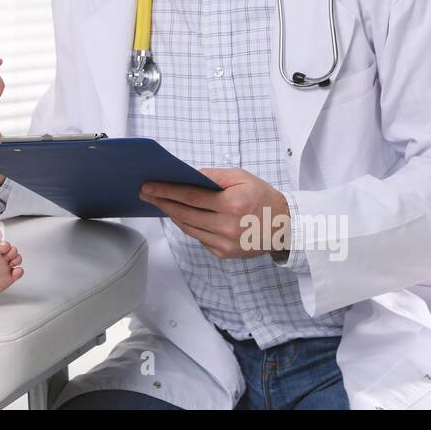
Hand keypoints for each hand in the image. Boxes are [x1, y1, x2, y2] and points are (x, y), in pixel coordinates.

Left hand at [139, 168, 290, 259]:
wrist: (284, 226)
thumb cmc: (262, 197)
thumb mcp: (241, 177)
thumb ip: (213, 176)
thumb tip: (187, 176)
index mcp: (231, 205)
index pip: (189, 196)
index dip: (166, 190)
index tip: (148, 186)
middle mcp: (226, 226)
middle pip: (184, 213)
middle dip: (162, 202)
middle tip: (145, 193)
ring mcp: (224, 243)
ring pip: (188, 228)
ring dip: (172, 214)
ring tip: (161, 203)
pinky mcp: (224, 253)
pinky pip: (199, 237)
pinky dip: (189, 226)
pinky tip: (182, 215)